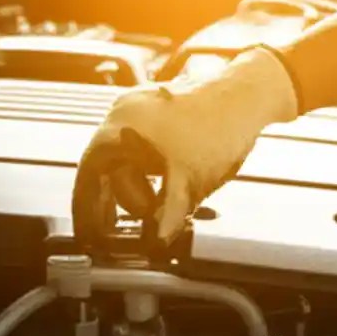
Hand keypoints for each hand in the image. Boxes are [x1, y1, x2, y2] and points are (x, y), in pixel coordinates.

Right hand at [71, 47, 297, 251]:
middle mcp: (124, 114)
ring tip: (147, 211)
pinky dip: (147, 172)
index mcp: (119, 128)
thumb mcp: (189, 182)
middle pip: (105, 167)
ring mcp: (143, 108)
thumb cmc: (218, 126)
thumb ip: (168, 216)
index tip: (88, 231)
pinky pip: (143, 146)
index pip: (88, 175)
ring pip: (126, 157)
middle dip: (113, 202)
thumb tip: (156, 241)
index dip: (86, 208)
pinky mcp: (163, 109)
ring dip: (133, 187)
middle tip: (113, 230)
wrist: (250, 94)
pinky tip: (162, 187)